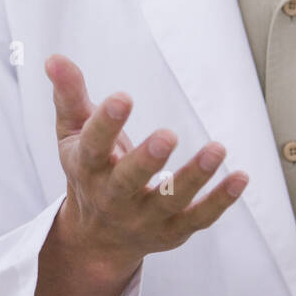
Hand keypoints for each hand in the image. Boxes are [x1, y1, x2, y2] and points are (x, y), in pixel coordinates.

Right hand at [45, 54, 248, 274]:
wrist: (98, 237)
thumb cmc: (90, 171)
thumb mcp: (73, 133)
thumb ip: (70, 96)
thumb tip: (55, 58)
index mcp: (87, 168)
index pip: (92, 146)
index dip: (106, 123)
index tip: (123, 97)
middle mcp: (112, 197)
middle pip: (127, 181)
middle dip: (146, 159)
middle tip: (167, 135)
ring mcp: (143, 218)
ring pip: (169, 200)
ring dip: (194, 177)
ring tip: (216, 149)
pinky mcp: (172, 231)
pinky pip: (199, 217)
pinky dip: (220, 200)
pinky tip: (240, 177)